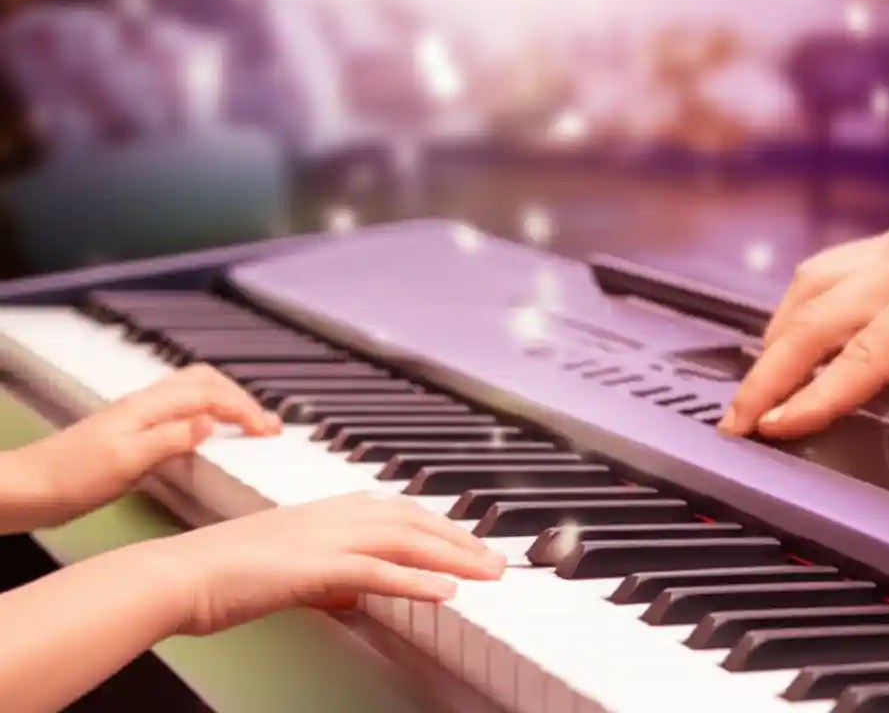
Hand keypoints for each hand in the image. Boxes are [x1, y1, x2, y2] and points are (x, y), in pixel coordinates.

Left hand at [7, 364, 280, 528]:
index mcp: (148, 407)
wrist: (25, 489)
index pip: (211, 394)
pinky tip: (211, 433)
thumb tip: (213, 421)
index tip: (268, 432)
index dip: (245, 409)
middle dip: (243, 398)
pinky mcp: (134, 431)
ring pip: (195, 390)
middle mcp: (146, 404)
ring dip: (228, 401)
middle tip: (268, 426)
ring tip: (250, 424)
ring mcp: (139, 415)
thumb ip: (171, 439)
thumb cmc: (70, 479)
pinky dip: (209, 412)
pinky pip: (182, 408)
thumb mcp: (126, 462)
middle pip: (206, 380)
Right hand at [133, 492, 505, 635]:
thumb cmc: (223, 575)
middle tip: (497, 560)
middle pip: (414, 521)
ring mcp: (324, 538)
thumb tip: (357, 591)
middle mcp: (332, 515)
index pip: (399, 511)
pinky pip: (379, 572)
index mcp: (326, 510)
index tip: (470, 542)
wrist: (178, 575)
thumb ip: (327, 575)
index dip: (440, 526)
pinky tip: (448, 592)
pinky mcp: (314, 567)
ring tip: (490, 574)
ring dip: (455, 557)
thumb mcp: (288, 570)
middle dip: (461, 540)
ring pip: (407, 541)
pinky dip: (417, 580)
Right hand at [720, 163, 888, 439]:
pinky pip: (829, 271)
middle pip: (815, 317)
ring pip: (810, 286)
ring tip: (756, 390)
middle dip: (768, 373)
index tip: (771, 428)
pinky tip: (792, 340)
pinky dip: (798, 311)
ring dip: (776, 339)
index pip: (862, 353)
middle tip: (735, 422)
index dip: (812, 396)